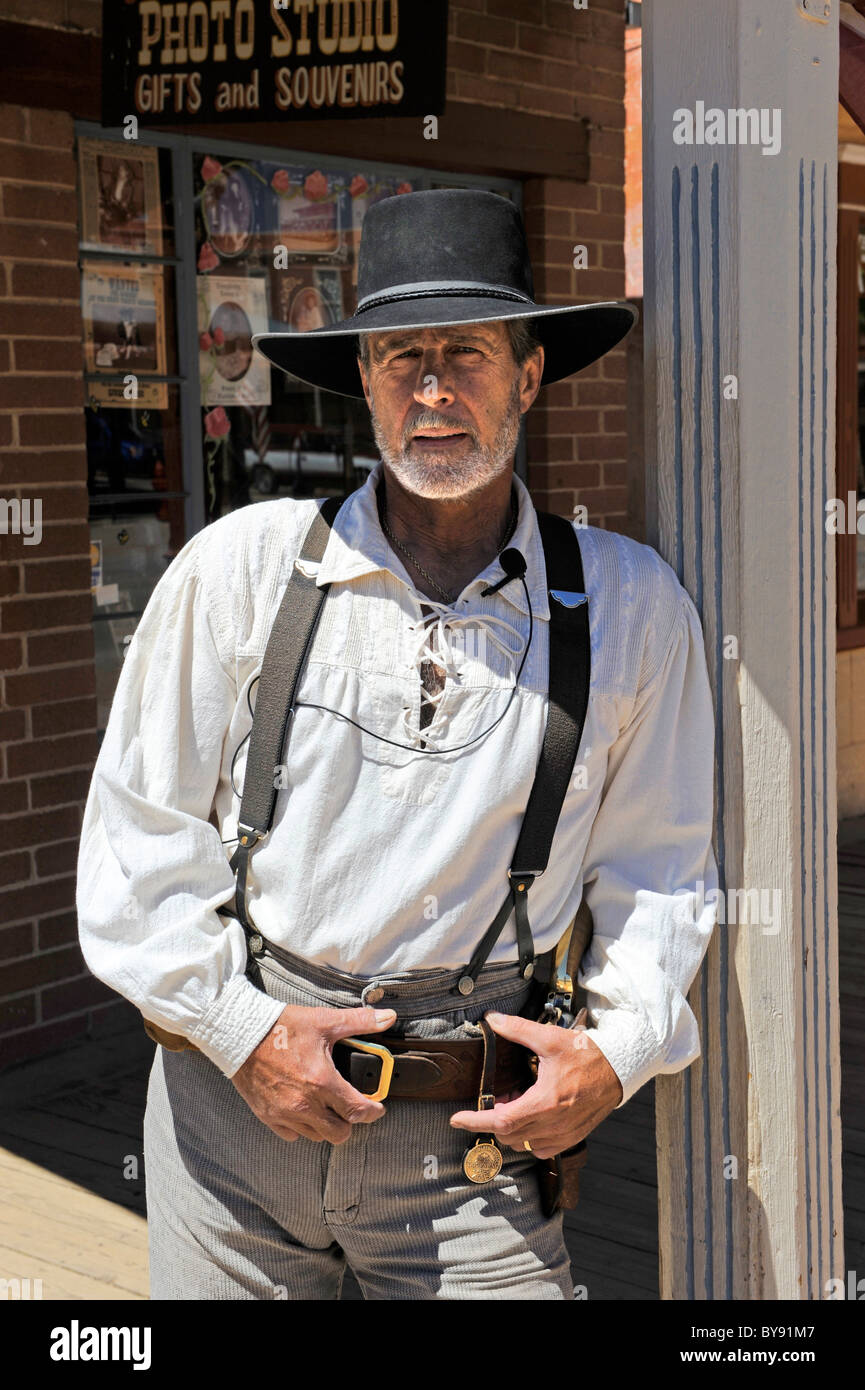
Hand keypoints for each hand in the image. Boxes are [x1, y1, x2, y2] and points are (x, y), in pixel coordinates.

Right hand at [232, 1003, 395, 1144]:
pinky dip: (302, 1127)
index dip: (373, 1112)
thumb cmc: (281, 1027)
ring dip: (326, 1125)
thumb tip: (388, 1017)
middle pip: (339, 1133)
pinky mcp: (267, 1117)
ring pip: (316, 1136)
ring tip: (328, 1106)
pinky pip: (292, 1135)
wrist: (240, 1034)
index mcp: (321, 1081)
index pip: (357, 1111)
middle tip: (351, 1107)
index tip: (377, 1108)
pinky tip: (304, 1108)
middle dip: (350, 1122)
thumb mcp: (324, 1020)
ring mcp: (284, 1114)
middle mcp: (304, 1104)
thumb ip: (360, 1021)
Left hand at [449, 1011, 623, 1159]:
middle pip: (508, 1134)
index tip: (456, 1119)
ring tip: (515, 1103)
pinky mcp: (571, 1139)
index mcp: (545, 1102)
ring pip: (522, 1144)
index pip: (501, 1121)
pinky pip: (540, 1148)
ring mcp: (563, 1135)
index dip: (475, 1121)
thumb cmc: (586, 1055)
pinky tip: (532, 1115)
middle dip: (493, 1119)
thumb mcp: (550, 1038)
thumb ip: (518, 1029)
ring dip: (511, 1128)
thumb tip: (492, 1019)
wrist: (618, 1070)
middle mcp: (553, 1124)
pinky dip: (529, 1137)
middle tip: (497, 1098)